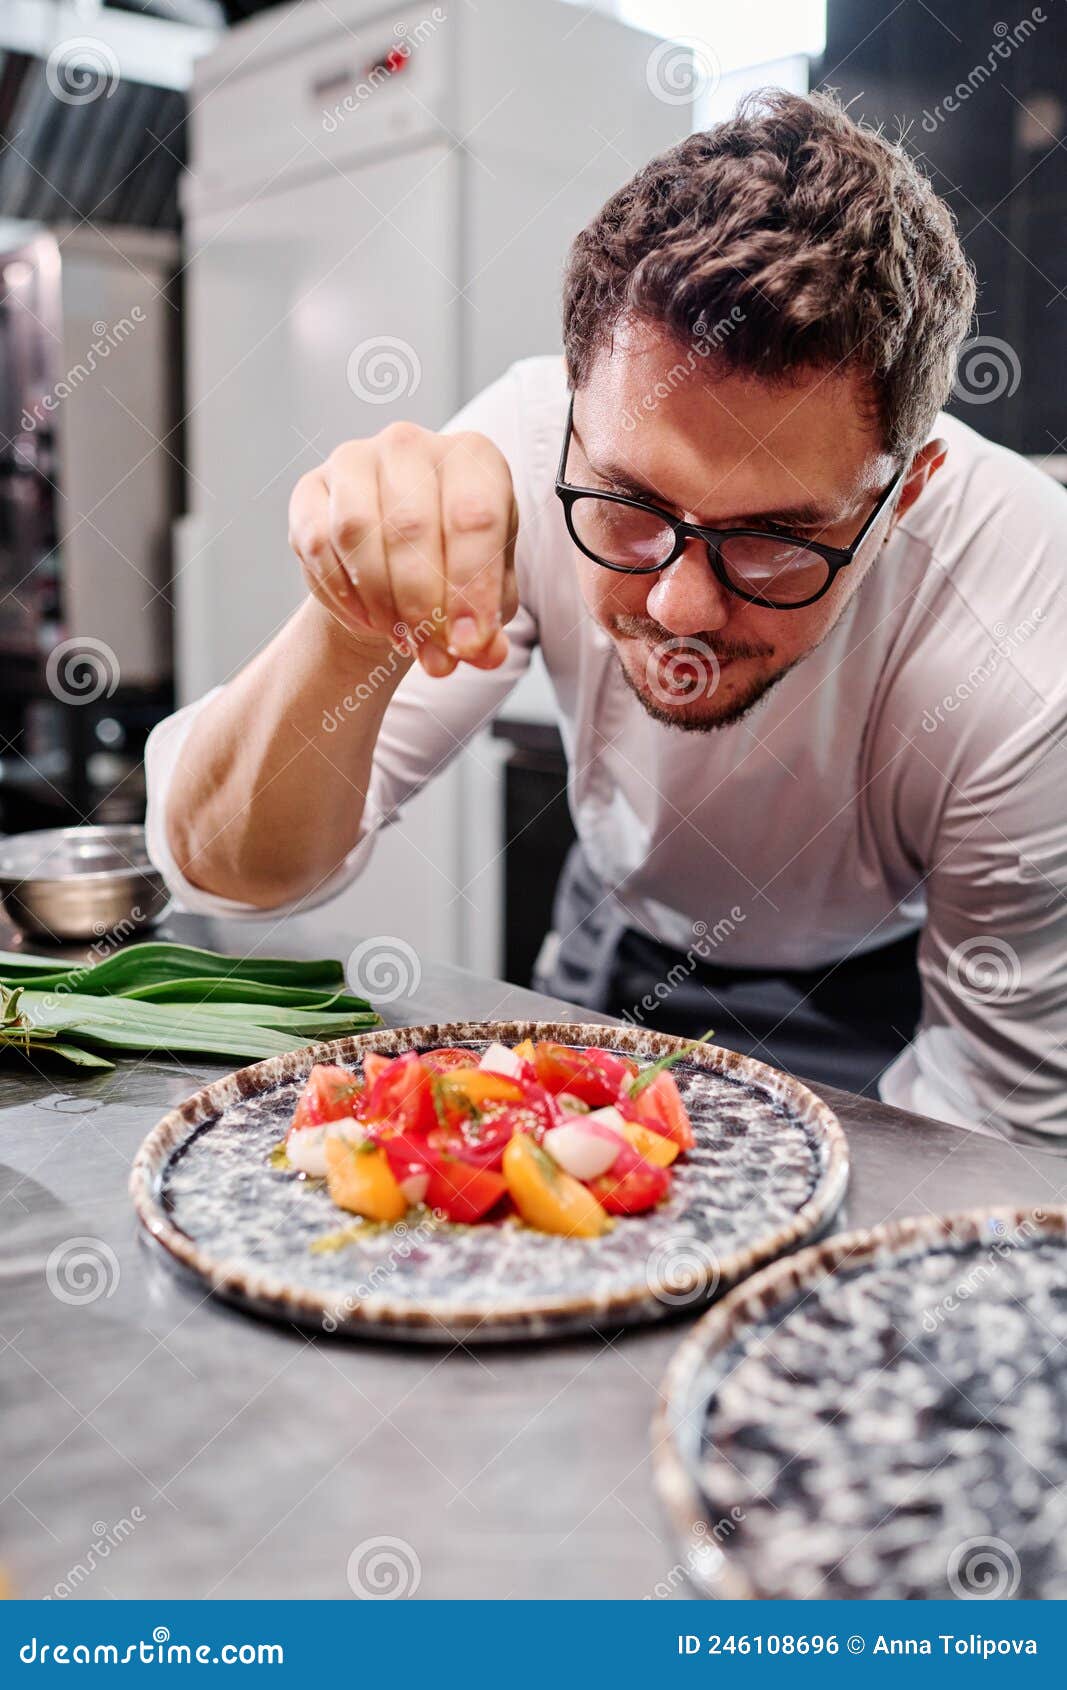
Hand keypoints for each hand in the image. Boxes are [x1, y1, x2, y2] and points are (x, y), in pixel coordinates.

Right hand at [288, 421, 518, 675]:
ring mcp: (355, 459)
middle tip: (433, 656)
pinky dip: (340, 593)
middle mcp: (412, 445)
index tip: (467, 644)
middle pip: (413, 525)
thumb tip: (484, 653)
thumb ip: (489, 625)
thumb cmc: (452, 568)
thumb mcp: (484, 599)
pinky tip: (365, 620)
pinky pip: (316, 542)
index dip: (470, 588)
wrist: (396, 564)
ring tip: (400, 638)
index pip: (475, 516)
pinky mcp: (310, 488)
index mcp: (474, 458)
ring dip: (379, 599)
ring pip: (357, 530)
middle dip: (423, 606)